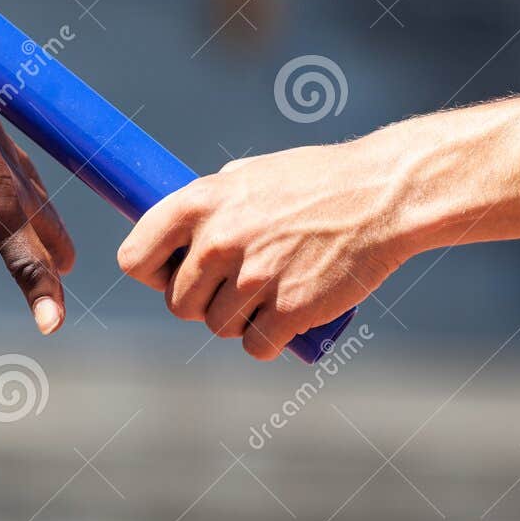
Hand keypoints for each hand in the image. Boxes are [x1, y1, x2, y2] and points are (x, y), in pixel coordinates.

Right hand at [0, 42, 75, 333]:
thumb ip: (27, 264)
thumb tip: (53, 327)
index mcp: (0, 207)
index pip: (37, 234)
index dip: (56, 245)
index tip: (70, 265)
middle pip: (28, 200)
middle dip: (44, 220)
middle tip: (59, 236)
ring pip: (11, 163)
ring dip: (24, 176)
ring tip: (33, 187)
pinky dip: (5, 127)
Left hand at [117, 137, 402, 358]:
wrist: (384, 195)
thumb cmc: (320, 181)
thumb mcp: (253, 174)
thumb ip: (214, 202)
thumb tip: (182, 231)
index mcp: (201, 202)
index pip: (135, 258)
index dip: (152, 274)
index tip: (172, 274)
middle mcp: (219, 241)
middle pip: (179, 304)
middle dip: (202, 303)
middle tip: (234, 289)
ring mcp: (254, 278)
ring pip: (218, 328)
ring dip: (237, 323)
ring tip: (267, 298)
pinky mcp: (289, 310)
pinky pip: (256, 347)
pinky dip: (269, 341)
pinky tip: (285, 321)